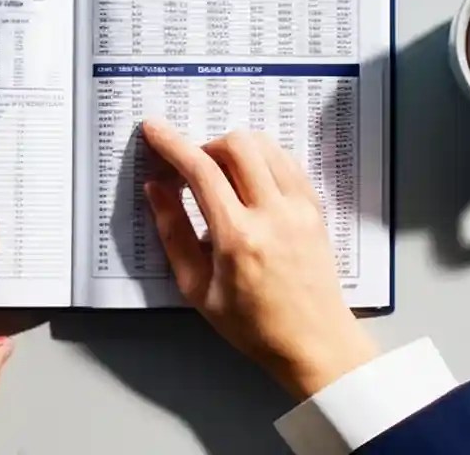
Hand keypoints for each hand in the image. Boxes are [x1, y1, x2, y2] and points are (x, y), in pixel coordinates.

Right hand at [140, 119, 378, 399]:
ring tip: (222, 177)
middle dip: (206, 145)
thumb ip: (173, 233)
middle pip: (237, 144)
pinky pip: (287, 161)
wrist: (314, 341)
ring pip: (265, 145)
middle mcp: (273, 213)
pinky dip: (262, 159)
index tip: (153, 128)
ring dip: (236, 149)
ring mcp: (300, 207)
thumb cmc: (252, 325)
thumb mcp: (197, 289)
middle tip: (193, 170)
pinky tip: (250, 183)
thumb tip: (156, 188)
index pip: (201, 171)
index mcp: (238, 237)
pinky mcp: (315, 207)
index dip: (172, 144)